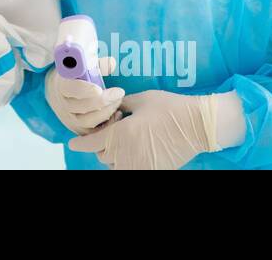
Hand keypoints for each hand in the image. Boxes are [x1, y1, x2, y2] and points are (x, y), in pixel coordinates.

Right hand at [45, 57, 121, 134]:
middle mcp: (64, 105)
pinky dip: (107, 124)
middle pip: (83, 106)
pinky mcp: (79, 129)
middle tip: (119, 93)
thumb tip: (111, 63)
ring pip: (89, 120)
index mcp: (62, 86)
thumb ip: (96, 64)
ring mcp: (71, 119)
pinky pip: (94, 132)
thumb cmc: (76, 76)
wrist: (60, 93)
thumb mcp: (82, 66)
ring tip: (118, 101)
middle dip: (103, 100)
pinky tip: (117, 114)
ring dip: (107, 111)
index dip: (84, 89)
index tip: (99, 89)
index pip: (71, 88)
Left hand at [69, 89, 227, 169]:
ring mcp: (139, 165)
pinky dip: (128, 163)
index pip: (90, 143)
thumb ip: (122, 105)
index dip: (79, 143)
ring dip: (114, 156)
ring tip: (125, 141)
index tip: (73, 143)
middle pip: (101, 155)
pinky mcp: (153, 171)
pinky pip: (131, 170)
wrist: (198, 125)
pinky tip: (136, 150)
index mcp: (120, 135)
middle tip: (114, 129)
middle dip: (101, 144)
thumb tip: (112, 106)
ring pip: (115, 166)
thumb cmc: (169, 108)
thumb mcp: (141, 100)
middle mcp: (126, 154)